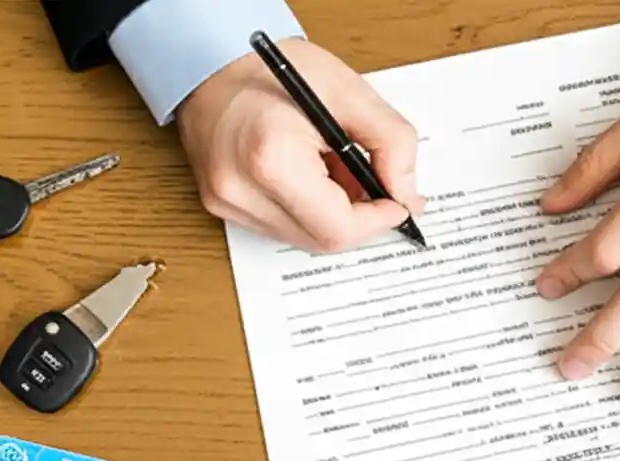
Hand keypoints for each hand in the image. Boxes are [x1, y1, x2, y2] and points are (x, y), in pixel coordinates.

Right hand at [176, 39, 424, 251]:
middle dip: (358, 219)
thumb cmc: (274, 69)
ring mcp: (225, 202)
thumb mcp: (349, 92)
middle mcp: (240, 189)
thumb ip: (392, 144)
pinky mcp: (220, 205)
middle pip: (321, 241)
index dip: (378, 220)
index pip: (338, 227)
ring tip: (337, 170)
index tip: (399, 203)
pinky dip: (306, 211)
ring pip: (302, 238)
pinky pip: (279, 227)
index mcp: (271, 158)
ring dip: (332, 215)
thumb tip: (407, 195)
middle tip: (375, 186)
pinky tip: (311, 175)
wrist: (212, 60)